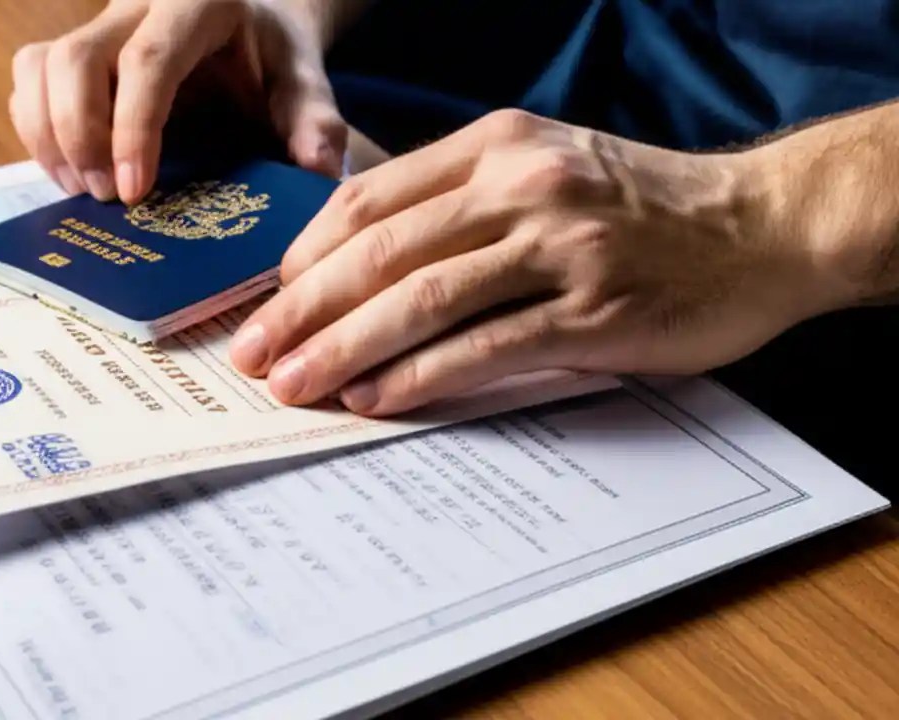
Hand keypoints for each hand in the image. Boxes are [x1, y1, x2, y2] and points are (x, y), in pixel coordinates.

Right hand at [9, 0, 345, 203]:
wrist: (249, 30)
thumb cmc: (271, 59)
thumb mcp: (302, 82)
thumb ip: (314, 120)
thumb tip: (317, 168)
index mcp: (195, 3)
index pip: (148, 60)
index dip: (134, 127)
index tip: (135, 192)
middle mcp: (136, 6)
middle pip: (76, 58)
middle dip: (79, 135)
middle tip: (107, 198)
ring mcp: (98, 26)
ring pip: (40, 66)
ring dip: (48, 136)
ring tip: (84, 191)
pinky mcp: (74, 52)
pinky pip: (29, 79)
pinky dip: (37, 131)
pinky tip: (71, 174)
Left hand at [228, 109, 846, 416]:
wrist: (760, 227)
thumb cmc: (639, 206)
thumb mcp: (544, 169)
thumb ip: (458, 202)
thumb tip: (358, 262)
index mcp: (497, 145)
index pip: (371, 199)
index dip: (306, 254)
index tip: (270, 300)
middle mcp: (522, 185)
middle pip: (380, 251)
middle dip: (303, 309)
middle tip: (254, 354)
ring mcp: (559, 246)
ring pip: (421, 299)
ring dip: (344, 348)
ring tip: (295, 385)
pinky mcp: (593, 310)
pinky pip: (484, 346)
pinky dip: (420, 376)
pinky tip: (376, 398)